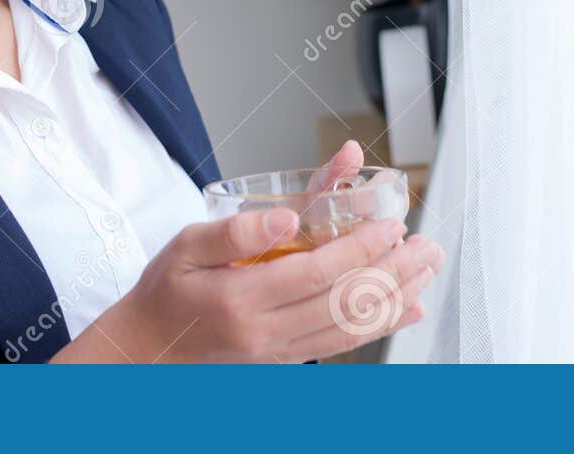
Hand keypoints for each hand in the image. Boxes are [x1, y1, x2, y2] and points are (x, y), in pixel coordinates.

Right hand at [59, 140, 442, 363]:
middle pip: (344, 302)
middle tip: (426, 245)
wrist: (147, 348)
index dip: (359, 248)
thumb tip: (284, 215)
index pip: (315, 272)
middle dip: (393, 272)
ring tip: (425, 270)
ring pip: (350, 328)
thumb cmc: (165, 290)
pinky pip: (340, 344)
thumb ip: (236, 231)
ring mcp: (277, 350)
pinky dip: (378, 327)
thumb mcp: (186, 244)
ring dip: (394, 299)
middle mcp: (265, 331)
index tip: (389, 225)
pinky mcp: (284, 359)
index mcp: (240, 297)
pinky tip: (403, 309)